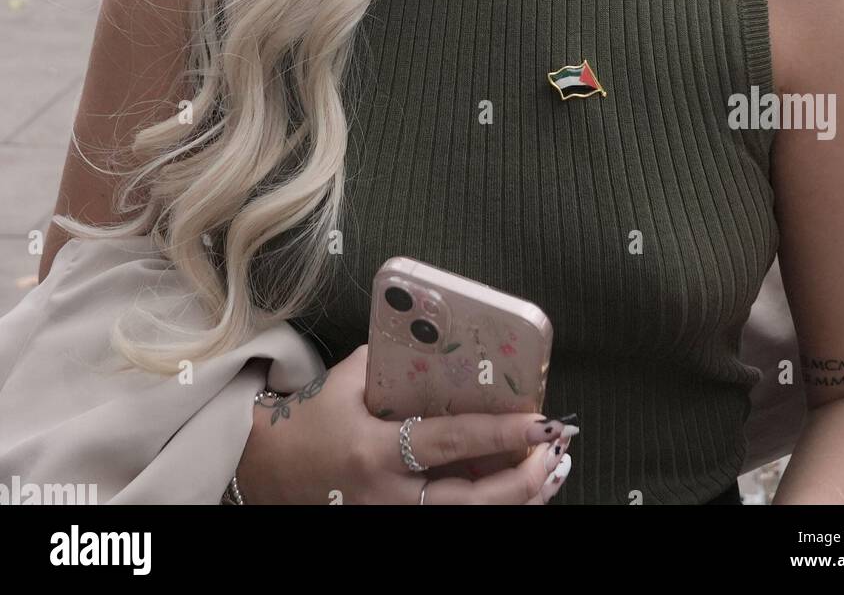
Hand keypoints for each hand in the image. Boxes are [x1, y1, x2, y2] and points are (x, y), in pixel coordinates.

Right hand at [235, 345, 573, 504]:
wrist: (264, 471)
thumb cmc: (306, 423)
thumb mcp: (345, 383)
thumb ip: (392, 363)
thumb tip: (439, 341)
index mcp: (375, 451)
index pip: (450, 443)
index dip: (500, 433)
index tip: (539, 420)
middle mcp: (388, 496)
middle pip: (473, 501)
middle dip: (524, 479)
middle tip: (555, 448)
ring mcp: (392, 519)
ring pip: (470, 520)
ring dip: (519, 499)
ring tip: (551, 471)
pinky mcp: (395, 526)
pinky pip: (454, 520)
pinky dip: (492, 506)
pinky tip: (517, 489)